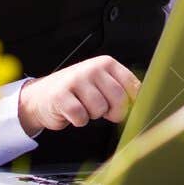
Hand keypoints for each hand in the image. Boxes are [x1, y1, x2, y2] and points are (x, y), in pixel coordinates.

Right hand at [17, 55, 140, 136]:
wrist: (41, 96)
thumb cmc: (76, 92)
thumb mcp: (101, 84)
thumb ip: (121, 90)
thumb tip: (142, 104)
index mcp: (106, 64)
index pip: (132, 85)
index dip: (130, 103)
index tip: (122, 108)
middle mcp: (92, 68)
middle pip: (118, 99)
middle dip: (112, 112)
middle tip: (101, 110)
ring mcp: (76, 80)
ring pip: (99, 109)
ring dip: (92, 115)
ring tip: (82, 106)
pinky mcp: (61, 96)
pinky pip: (81, 117)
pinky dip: (78, 120)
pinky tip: (71, 112)